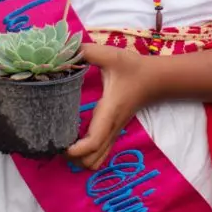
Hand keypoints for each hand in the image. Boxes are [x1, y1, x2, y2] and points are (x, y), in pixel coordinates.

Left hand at [66, 43, 156, 170]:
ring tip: (64, 143)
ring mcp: (113, 133)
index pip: (94, 142)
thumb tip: (65, 49)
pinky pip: (100, 154)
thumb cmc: (133, 68)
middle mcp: (110, 127)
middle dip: (72, 158)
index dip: (76, 150)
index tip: (61, 145)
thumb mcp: (111, 55)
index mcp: (108, 112)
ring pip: (96, 162)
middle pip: (91, 161)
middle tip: (56, 141)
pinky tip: (76, 139)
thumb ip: (88, 51)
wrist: (155, 79)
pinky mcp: (114, 132)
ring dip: (79, 159)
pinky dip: (87, 155)